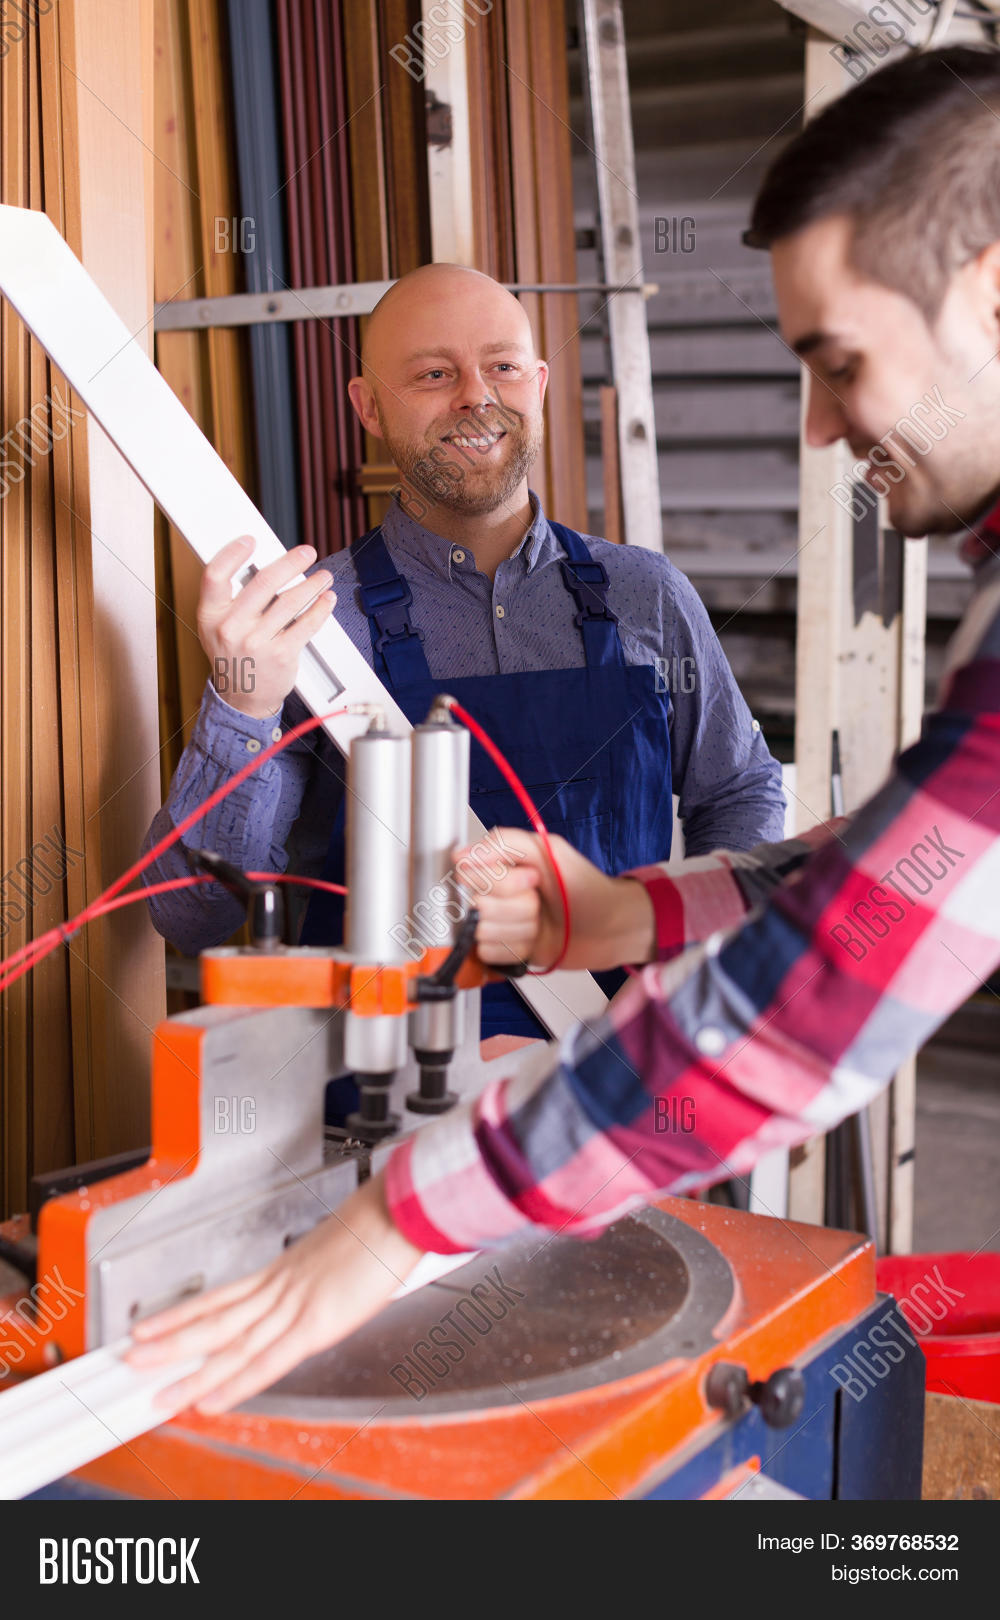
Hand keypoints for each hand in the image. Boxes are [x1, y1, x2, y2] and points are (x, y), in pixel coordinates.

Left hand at [126, 1173, 423, 1414]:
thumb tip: (319, 1292)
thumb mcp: (339, 1253)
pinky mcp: (316, 1321)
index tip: (154, 1330)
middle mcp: (281, 1285)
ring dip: (188, 1368)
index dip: (183, 1316)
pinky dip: (237, 1382)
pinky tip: (212, 1400)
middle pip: (214, 1319)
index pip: (221, 1297)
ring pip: (229, 1341)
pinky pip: (268, 1359)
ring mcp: (296, 1303)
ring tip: (154, 1388)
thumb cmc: (382, 1225)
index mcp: (285, 1269)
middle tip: (131, 1360)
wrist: (400, 1208)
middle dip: (169, 1343)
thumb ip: (321, 1278)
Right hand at [197, 536, 336, 719]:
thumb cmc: (234, 656)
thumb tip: (263, 563)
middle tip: (306, 552)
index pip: (215, 575)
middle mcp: (230, 628)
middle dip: (291, 562)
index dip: (232, 554)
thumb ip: (232, 598)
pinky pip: (306, 624)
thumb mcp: (217, 626)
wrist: (242, 698)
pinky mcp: (280, 655)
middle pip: (263, 583)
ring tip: (323, 577)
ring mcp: (256, 643)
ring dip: (312, 584)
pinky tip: (326, 600)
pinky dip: (320, 609)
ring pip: (290, 601)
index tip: (250, 540)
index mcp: (211, 615)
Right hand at [455, 828, 656, 972]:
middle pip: (477, 906)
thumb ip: (504, 842)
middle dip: (517, 907)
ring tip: (539, 922)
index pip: (467, 874)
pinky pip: (489, 954)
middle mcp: (491, 894)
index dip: (501, 881)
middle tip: (539, 902)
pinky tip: (533, 941)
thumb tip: (462, 854)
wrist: (609, 927)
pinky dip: (517, 949)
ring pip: (483, 932)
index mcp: (497, 866)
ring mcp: (496, 924)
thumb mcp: (549, 850)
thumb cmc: (584, 888)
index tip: (532, 879)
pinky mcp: (501, 951)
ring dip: (519, 929)